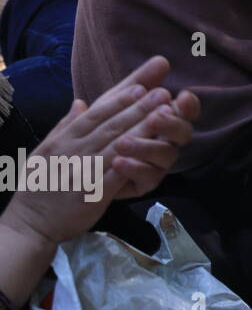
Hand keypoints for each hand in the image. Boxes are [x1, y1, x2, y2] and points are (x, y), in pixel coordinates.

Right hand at [1, 55, 195, 248]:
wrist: (29, 223)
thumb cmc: (38, 186)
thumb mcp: (45, 150)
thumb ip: (65, 125)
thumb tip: (79, 102)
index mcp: (64, 139)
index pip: (95, 114)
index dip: (119, 99)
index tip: (141, 86)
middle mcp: (74, 151)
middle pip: (111, 125)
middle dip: (138, 107)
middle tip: (162, 92)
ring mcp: (84, 171)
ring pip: (117, 144)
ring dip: (143, 127)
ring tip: (164, 112)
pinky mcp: (93, 193)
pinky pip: (117, 174)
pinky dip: (134, 160)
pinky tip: (152, 149)